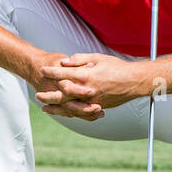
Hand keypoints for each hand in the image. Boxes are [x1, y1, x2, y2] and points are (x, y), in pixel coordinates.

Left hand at [33, 53, 147, 117]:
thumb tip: (64, 62)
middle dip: (48, 94)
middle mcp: (87, 89)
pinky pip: (80, 112)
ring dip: (56, 108)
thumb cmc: (117, 67)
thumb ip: (79, 59)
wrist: (134, 81)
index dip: (51, 71)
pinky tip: (63, 113)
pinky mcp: (97, 107)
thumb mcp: (97, 58)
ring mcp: (92, 100)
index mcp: (86, 75)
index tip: (42, 70)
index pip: (63, 74)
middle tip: (37, 94)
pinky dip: (70, 113)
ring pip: (69, 107)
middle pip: (62, 94)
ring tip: (45, 108)